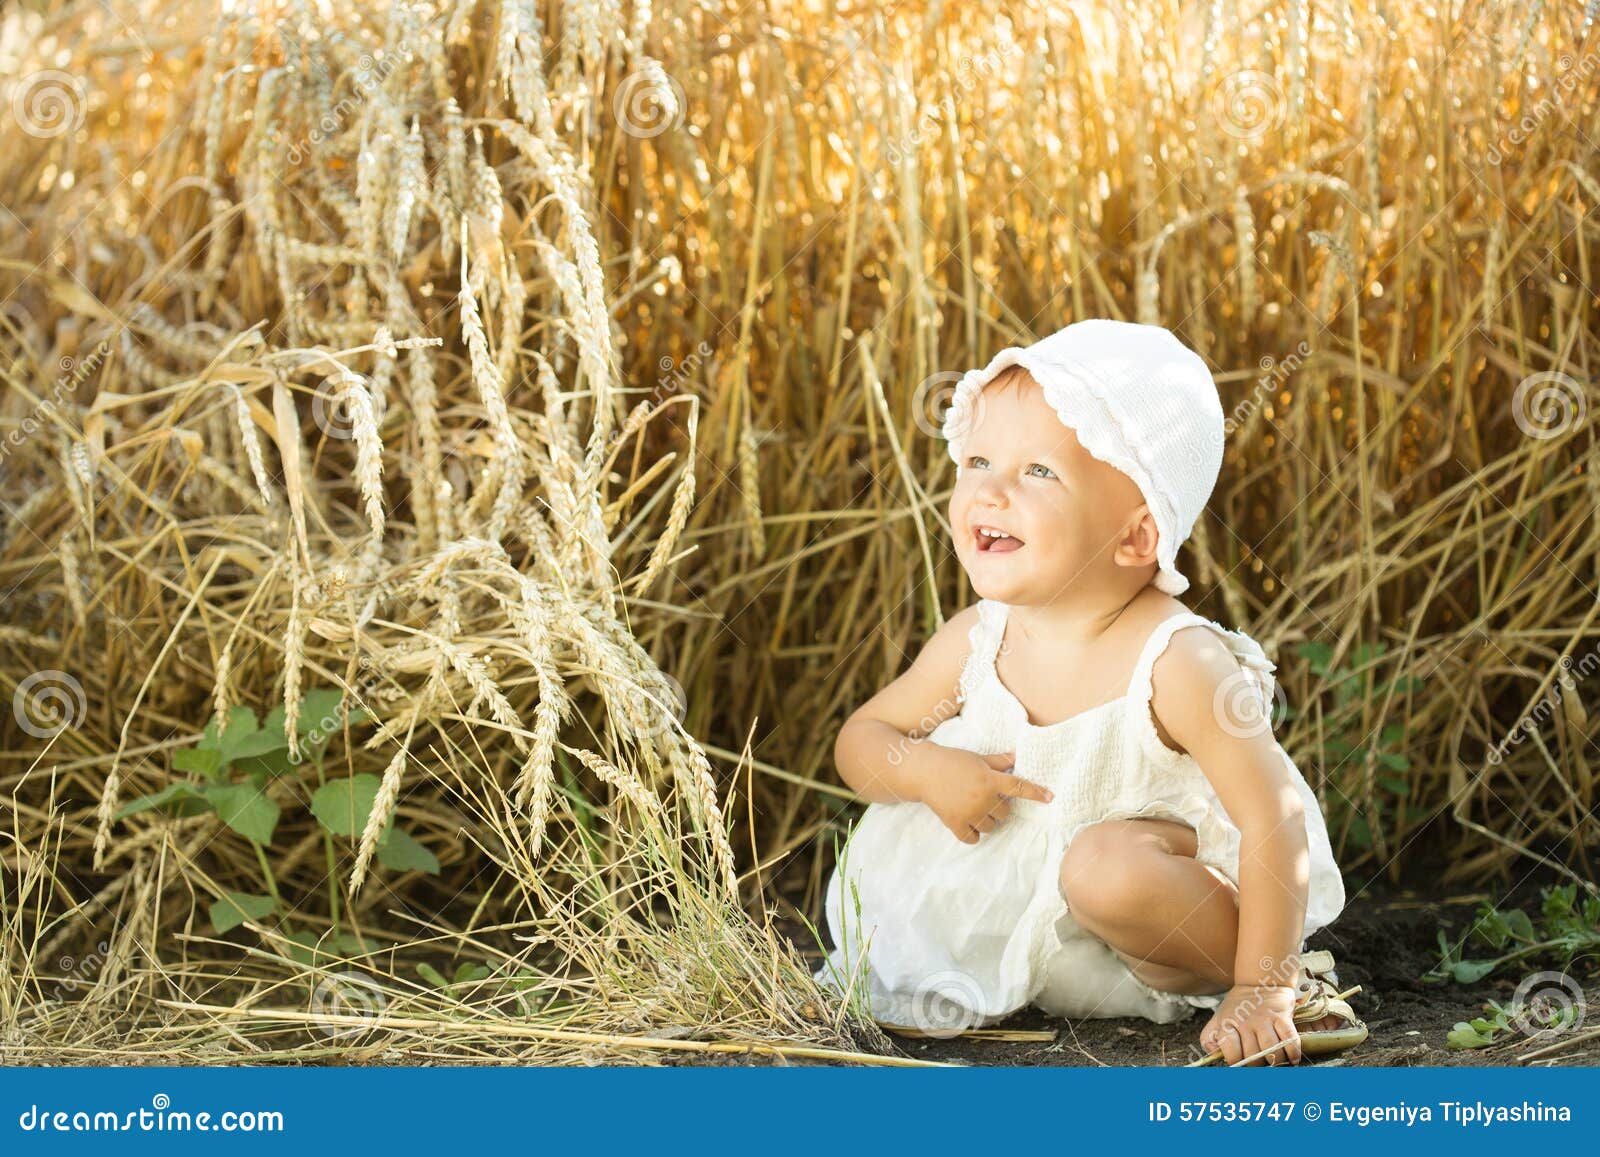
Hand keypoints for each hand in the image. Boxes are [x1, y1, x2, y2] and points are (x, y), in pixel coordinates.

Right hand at [914, 746, 1052, 844]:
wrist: (924, 771)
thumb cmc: (952, 761)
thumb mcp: (977, 758)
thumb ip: (999, 761)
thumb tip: (1017, 757)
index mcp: (990, 780)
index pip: (1019, 788)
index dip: (1036, 793)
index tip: (1050, 798)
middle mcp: (983, 798)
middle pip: (1005, 813)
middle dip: (999, 807)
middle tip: (986, 798)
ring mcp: (969, 812)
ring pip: (991, 827)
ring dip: (988, 821)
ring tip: (976, 809)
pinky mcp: (955, 823)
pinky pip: (973, 838)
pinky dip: (974, 835)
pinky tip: (969, 825)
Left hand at [1199, 983, 1302, 1065]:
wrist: (1260, 982)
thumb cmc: (1239, 1006)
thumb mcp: (1219, 1018)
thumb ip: (1210, 1037)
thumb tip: (1213, 1054)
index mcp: (1228, 1023)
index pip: (1231, 1051)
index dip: (1236, 1061)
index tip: (1240, 1063)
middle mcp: (1246, 1021)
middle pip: (1253, 1055)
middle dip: (1256, 1065)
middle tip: (1259, 1063)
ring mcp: (1265, 1019)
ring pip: (1272, 1050)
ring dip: (1275, 1061)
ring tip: (1274, 1062)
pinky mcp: (1282, 1017)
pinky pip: (1290, 1040)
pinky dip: (1293, 1053)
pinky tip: (1291, 1058)